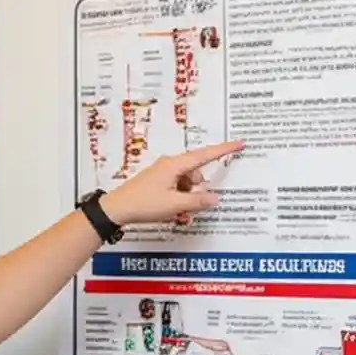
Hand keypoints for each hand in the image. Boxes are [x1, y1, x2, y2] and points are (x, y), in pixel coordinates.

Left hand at [100, 140, 243, 225]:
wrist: (116, 209)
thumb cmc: (143, 203)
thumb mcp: (174, 205)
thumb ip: (197, 201)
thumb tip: (215, 198)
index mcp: (175, 165)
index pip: (205, 155)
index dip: (223, 150)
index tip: (239, 143)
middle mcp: (169, 165)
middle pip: (196, 173)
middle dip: (197, 189)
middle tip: (187, 206)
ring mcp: (162, 172)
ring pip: (186, 182)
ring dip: (187, 196)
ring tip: (175, 211)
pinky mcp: (157, 181)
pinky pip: (176, 187)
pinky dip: (178, 198)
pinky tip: (170, 210)